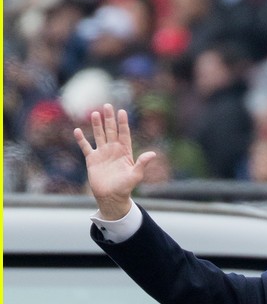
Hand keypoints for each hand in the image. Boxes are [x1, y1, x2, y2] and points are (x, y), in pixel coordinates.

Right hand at [73, 104, 155, 218]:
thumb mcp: (135, 175)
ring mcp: (102, 154)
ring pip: (99, 135)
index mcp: (124, 152)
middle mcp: (113, 150)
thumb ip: (142, 164)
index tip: (122, 111)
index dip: (123, 123)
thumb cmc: (125, 188)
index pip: (124, 134)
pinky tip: (78, 130)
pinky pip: (86, 147)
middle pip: (111, 131)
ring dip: (97, 125)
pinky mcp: (92, 159)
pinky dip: (81, 139)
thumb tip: (153, 154)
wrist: (111, 198)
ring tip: (95, 113)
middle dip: (109, 119)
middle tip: (107, 105)